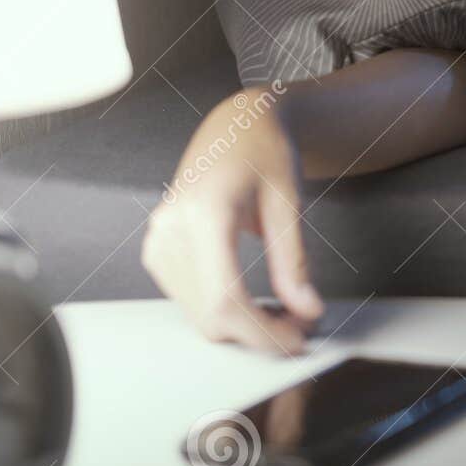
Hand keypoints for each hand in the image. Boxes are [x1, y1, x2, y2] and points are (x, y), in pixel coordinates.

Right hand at [141, 88, 324, 353]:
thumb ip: (294, 261)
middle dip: (259, 332)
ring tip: (285, 308)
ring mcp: (158, 241)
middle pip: (211, 315)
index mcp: (205, 212)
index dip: (263, 331)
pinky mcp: (158, 251)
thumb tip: (307, 312)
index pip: (226, 298)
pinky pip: (191, 302)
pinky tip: (256, 300)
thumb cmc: (265, 153)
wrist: (236, 125)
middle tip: (302, 323)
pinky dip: (226, 313)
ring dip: (244, 326)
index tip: (298, 340)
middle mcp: (171, 229)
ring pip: (200, 316)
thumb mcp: (289, 202)